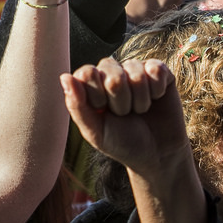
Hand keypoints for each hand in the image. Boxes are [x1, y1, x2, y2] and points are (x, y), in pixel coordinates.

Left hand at [61, 58, 188, 175]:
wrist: (157, 154)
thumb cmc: (120, 142)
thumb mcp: (95, 131)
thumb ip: (76, 106)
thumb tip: (65, 77)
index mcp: (89, 82)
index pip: (87, 73)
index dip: (97, 96)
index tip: (102, 111)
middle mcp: (110, 71)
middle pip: (113, 76)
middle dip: (121, 103)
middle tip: (123, 114)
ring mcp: (134, 69)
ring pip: (137, 75)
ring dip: (140, 101)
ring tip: (138, 110)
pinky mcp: (158, 71)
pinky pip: (156, 69)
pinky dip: (158, 90)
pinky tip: (156, 98)